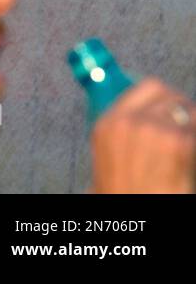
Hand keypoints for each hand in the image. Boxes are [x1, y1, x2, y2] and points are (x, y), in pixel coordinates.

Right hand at [90, 77, 195, 192]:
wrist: (132, 209)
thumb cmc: (123, 192)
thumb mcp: (112, 154)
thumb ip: (126, 129)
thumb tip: (150, 113)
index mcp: (109, 122)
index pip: (146, 87)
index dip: (163, 97)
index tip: (171, 105)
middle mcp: (129, 121)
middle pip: (169, 95)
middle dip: (181, 108)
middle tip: (186, 127)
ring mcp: (155, 130)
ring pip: (188, 111)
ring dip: (191, 126)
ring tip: (188, 145)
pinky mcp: (179, 143)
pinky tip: (191, 158)